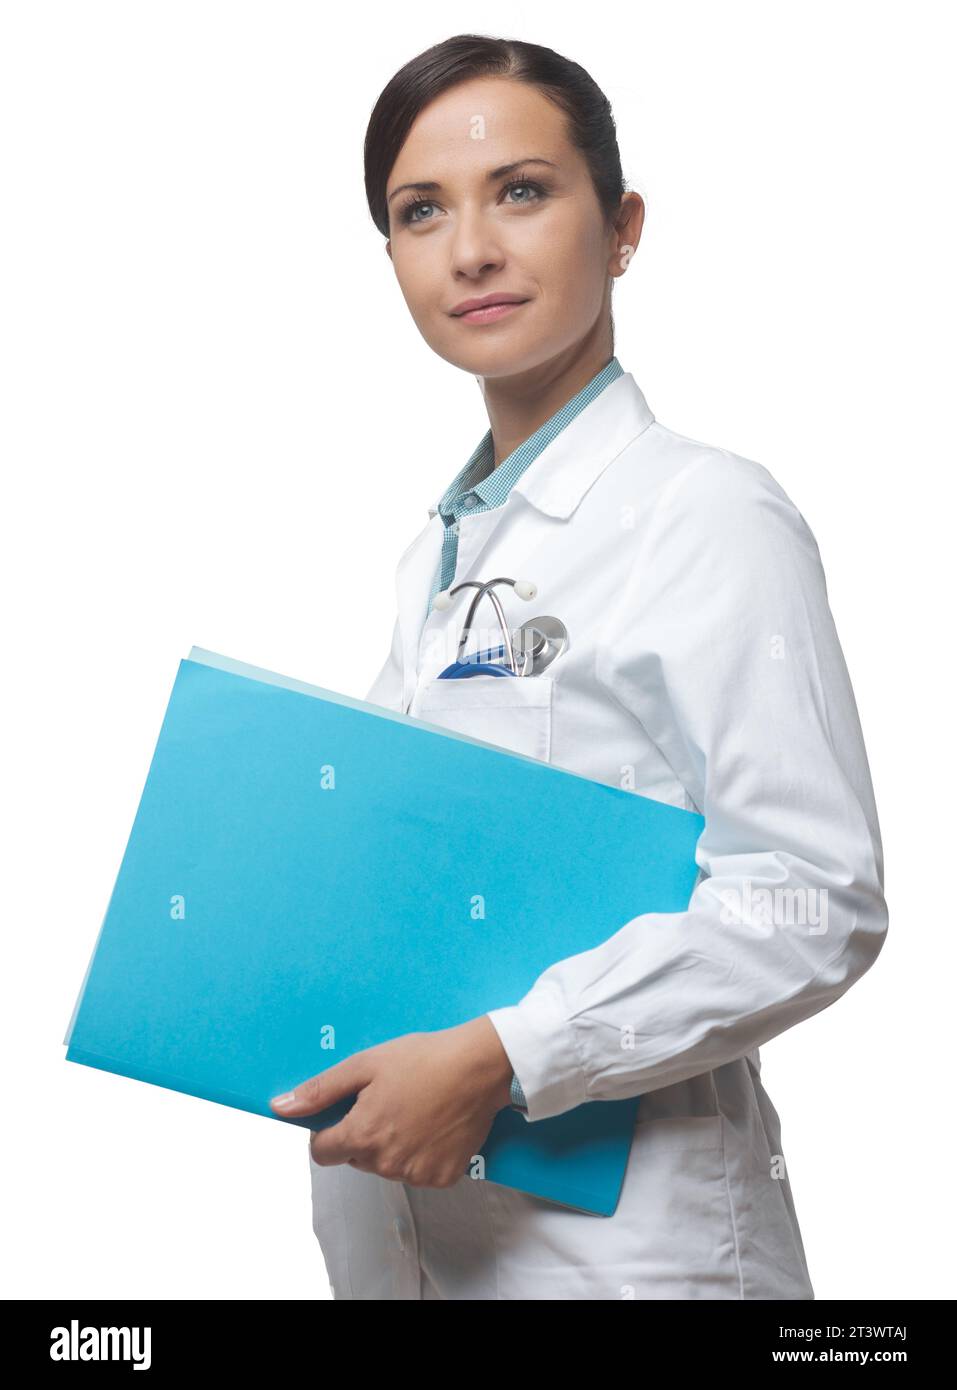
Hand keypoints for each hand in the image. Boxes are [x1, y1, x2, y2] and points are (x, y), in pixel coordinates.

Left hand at [269, 1016, 514, 1188]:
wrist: (480, 1067)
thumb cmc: (423, 1059)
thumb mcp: (365, 1065)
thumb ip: (320, 1091)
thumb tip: (281, 1107)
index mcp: (362, 1136)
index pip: (322, 1152)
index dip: (329, 1130)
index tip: (348, 1110)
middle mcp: (386, 1164)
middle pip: (356, 1158)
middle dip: (364, 1134)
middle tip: (388, 1100)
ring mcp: (415, 1174)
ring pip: (386, 1166)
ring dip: (392, 1145)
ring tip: (414, 1108)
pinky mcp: (442, 1177)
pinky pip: (417, 1172)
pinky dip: (420, 1153)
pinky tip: (433, 1125)